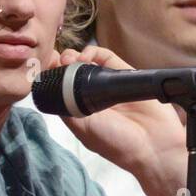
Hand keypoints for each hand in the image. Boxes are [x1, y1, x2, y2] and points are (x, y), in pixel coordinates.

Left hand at [48, 46, 188, 186]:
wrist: (151, 144)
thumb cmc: (116, 143)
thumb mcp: (81, 128)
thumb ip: (65, 107)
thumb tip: (50, 85)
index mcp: (80, 109)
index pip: (61, 86)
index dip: (51, 74)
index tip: (43, 69)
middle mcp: (93, 95)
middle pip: (71, 70)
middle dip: (60, 62)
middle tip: (57, 62)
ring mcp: (109, 84)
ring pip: (87, 61)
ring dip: (74, 55)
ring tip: (69, 59)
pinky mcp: (124, 74)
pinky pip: (106, 56)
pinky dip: (93, 52)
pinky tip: (86, 57)